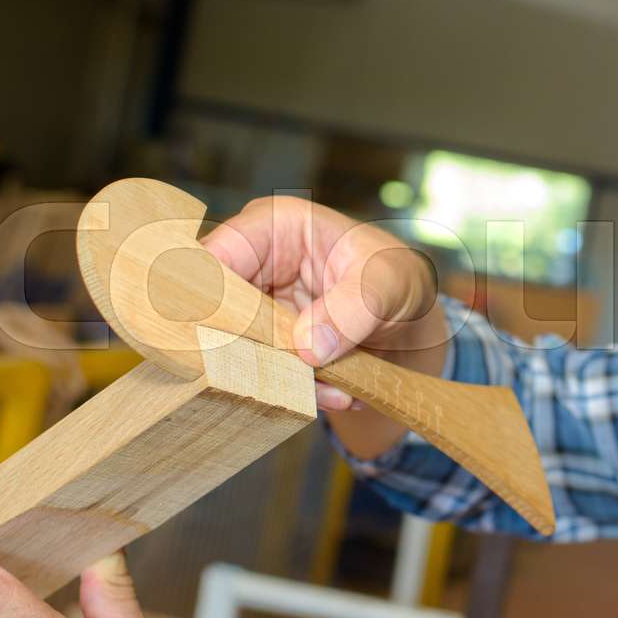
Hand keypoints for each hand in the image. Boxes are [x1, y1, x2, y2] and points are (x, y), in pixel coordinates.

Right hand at [201, 195, 443, 412]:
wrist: (409, 317)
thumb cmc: (395, 278)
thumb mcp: (388, 286)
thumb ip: (352, 310)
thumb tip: (306, 348)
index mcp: (273, 226)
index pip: (215, 256)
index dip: (208, 298)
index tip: (230, 343)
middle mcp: (253, 263)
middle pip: (212, 309)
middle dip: (245, 350)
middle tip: (287, 377)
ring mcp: (255, 306)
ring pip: (233, 349)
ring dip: (278, 378)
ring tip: (332, 387)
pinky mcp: (265, 342)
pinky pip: (261, 373)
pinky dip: (296, 391)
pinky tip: (337, 392)